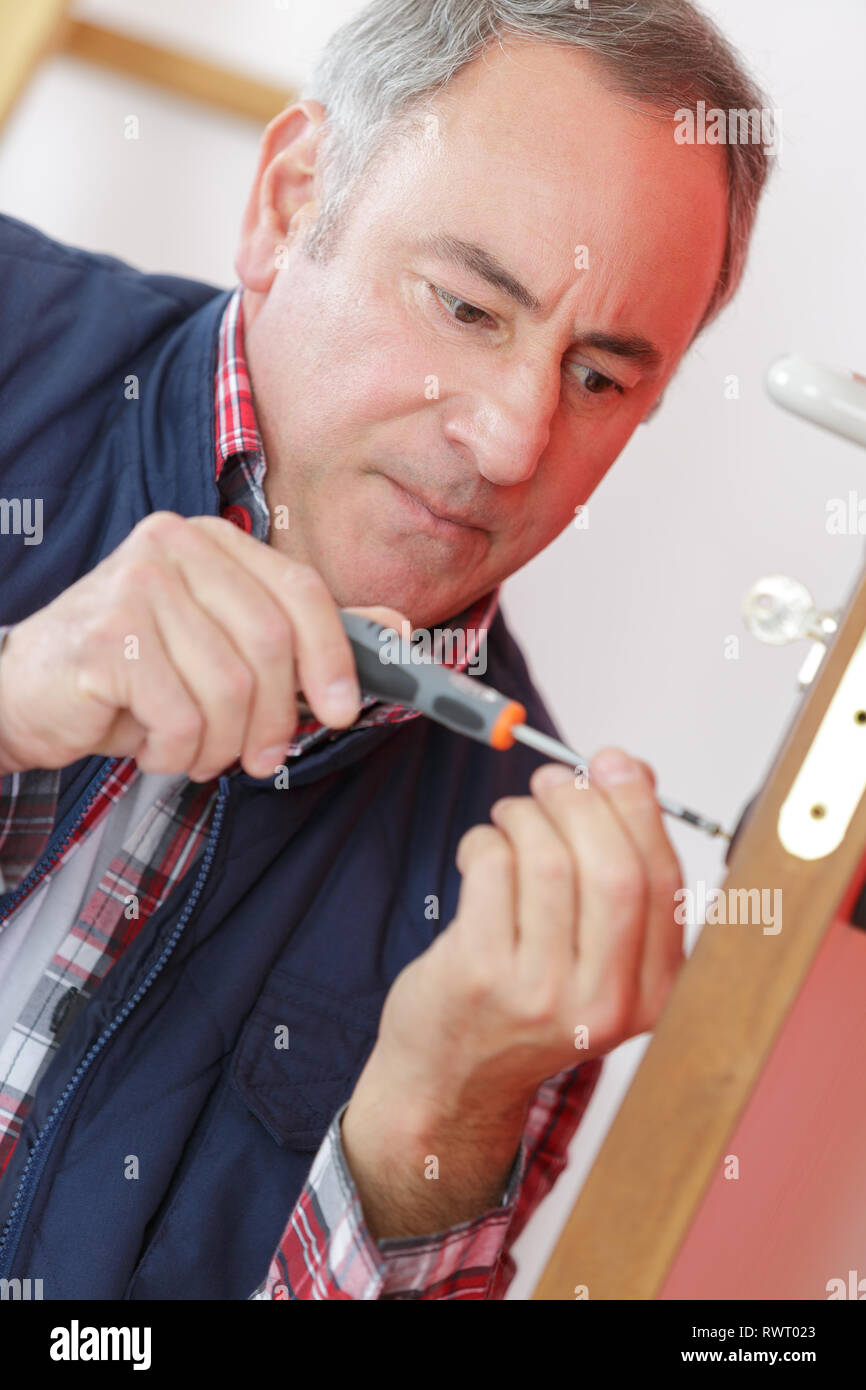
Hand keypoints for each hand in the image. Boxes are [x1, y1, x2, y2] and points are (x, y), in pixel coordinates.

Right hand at [0, 511, 405, 778]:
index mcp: (213, 541)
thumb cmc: (135, 673)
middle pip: (270, 643)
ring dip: (221, 744)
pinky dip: (177, 752)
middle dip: (276, 718)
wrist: (28, 693)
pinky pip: (181, 716)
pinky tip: (154, 747)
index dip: (334, 656)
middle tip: (263, 758)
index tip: (342, 712)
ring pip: (229, 688)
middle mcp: (175, 546)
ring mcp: (135, 584)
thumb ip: (302, 634)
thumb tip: (397, 628)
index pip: (300, 591)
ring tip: (194, 752)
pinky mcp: (107, 637)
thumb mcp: (223, 648)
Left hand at [341, 747, 685, 1237]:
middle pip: (611, 867)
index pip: (663, 882)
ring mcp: (540, 995)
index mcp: (653, 995)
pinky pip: (492, 867)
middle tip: (553, 780)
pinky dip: (485, 840)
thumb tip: (636, 774)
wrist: (452, 1083)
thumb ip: (625, 867)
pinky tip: (481, 853)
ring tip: (511, 818)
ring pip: (546, 860)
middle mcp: (605, 1004)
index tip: (614, 763)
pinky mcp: (479, 975)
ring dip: (524, 815)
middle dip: (581, 802)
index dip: (639, 808)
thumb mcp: (596, 954)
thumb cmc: (526, 1004)